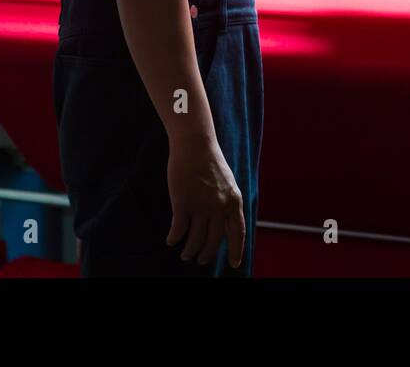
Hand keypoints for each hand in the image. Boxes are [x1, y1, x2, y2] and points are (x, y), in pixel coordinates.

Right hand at [166, 135, 245, 266]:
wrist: (195, 144)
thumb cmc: (210, 162)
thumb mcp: (227, 183)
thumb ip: (227, 203)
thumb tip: (224, 223)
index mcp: (234, 201)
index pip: (237, 233)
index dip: (236, 251)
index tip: (233, 264)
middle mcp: (220, 207)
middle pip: (215, 241)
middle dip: (207, 254)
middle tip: (201, 260)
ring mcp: (201, 206)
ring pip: (196, 239)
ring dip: (190, 250)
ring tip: (186, 254)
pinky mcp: (183, 203)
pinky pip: (179, 229)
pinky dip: (174, 238)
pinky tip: (171, 241)